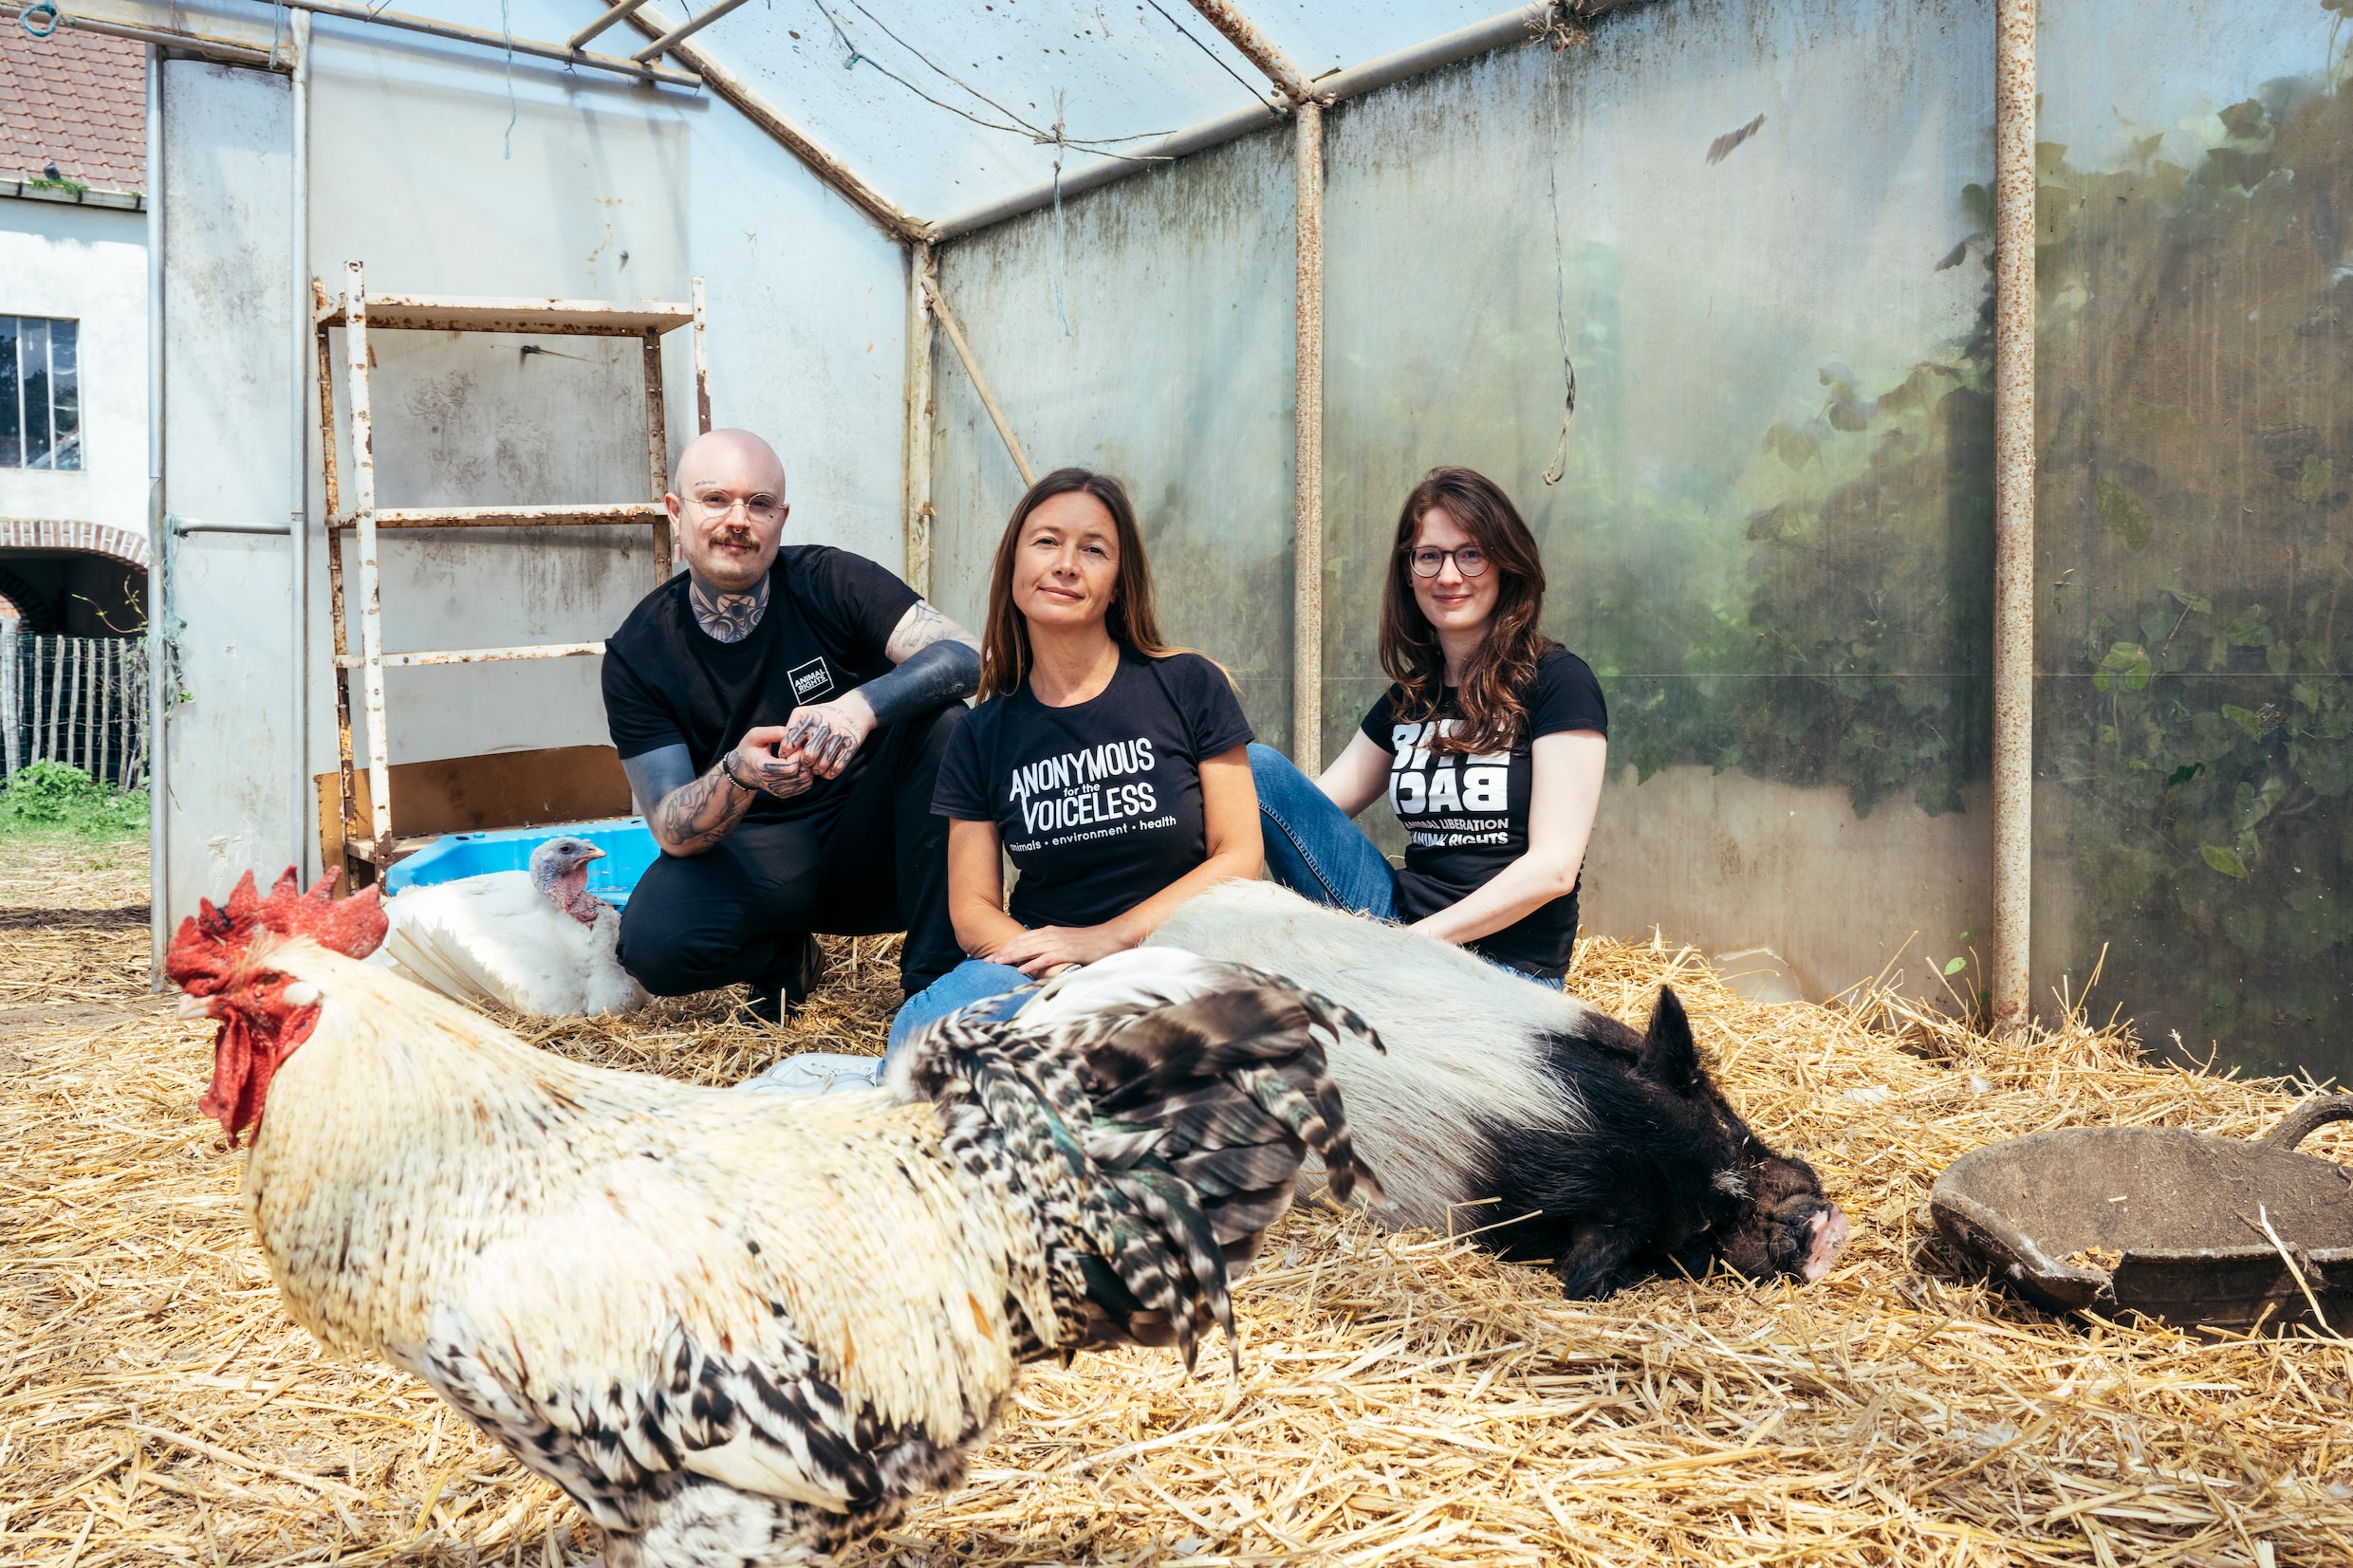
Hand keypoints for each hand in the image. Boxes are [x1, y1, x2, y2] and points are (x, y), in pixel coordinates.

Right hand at [726, 725, 816, 800]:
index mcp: (763, 768)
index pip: (792, 767)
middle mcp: (770, 783)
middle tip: (802, 750)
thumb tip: (792, 731)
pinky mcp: (784, 794)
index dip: (799, 754)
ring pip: (805, 782)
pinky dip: (807, 775)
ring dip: (808, 768)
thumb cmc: (750, 749)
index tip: (798, 744)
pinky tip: (800, 765)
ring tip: (800, 757)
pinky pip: (805, 786)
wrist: (743, 769)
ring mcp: (778, 791)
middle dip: (805, 760)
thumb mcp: (755, 735)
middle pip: (801, 774)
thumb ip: (773, 732)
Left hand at [776, 693, 877, 780]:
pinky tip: (826, 770)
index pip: (790, 743)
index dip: (786, 754)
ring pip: (823, 764)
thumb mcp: (805, 711)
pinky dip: (830, 773)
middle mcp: (824, 728)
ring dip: (817, 770)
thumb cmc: (825, 712)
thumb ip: (791, 726)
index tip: (787, 757)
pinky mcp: (851, 746)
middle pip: (808, 756)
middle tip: (804, 763)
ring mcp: (839, 737)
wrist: (855, 709)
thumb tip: (782, 744)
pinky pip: (838, 767)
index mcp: (810, 720)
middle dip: (803, 764)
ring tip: (815, 767)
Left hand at [984, 923, 1135, 977]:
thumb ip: (1052, 949)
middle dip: (1003, 951)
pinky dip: (1032, 963)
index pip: (1023, 938)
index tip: (993, 954)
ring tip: (997, 963)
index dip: (1007, 946)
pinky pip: (1045, 958)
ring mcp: (1058, 943)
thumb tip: (1040, 959)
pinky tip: (1021, 970)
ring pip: (1029, 949)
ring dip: (1011, 956)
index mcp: (1050, 933)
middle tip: (987, 960)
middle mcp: (1051, 935)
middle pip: (1021, 942)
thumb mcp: (1067, 944)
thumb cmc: (1090, 943)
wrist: (1111, 938)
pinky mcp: (1067, 951)